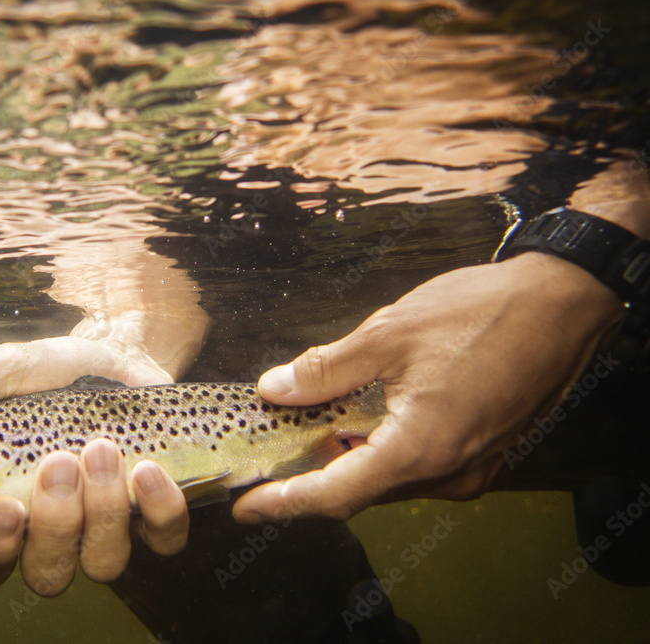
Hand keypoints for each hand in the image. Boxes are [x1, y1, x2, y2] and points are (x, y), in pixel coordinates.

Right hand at [0, 338, 189, 594]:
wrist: (127, 353)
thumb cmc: (56, 373)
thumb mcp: (10, 372)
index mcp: (5, 509)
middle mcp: (55, 532)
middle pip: (46, 573)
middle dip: (55, 523)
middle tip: (58, 463)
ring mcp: (109, 527)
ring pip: (103, 562)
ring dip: (104, 508)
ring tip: (101, 447)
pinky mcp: (158, 514)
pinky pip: (164, 539)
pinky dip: (160, 508)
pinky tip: (150, 469)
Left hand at [233, 251, 624, 522]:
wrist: (562, 304)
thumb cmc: (484, 314)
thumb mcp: (389, 333)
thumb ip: (326, 369)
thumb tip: (276, 389)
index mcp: (422, 448)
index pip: (337, 493)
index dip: (287, 502)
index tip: (249, 508)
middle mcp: (448, 471)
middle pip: (361, 490)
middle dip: (312, 473)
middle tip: (271, 450)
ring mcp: (470, 467)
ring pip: (388, 478)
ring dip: (347, 458)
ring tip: (311, 425)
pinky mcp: (482, 453)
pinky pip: (417, 464)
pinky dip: (381, 449)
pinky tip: (360, 417)